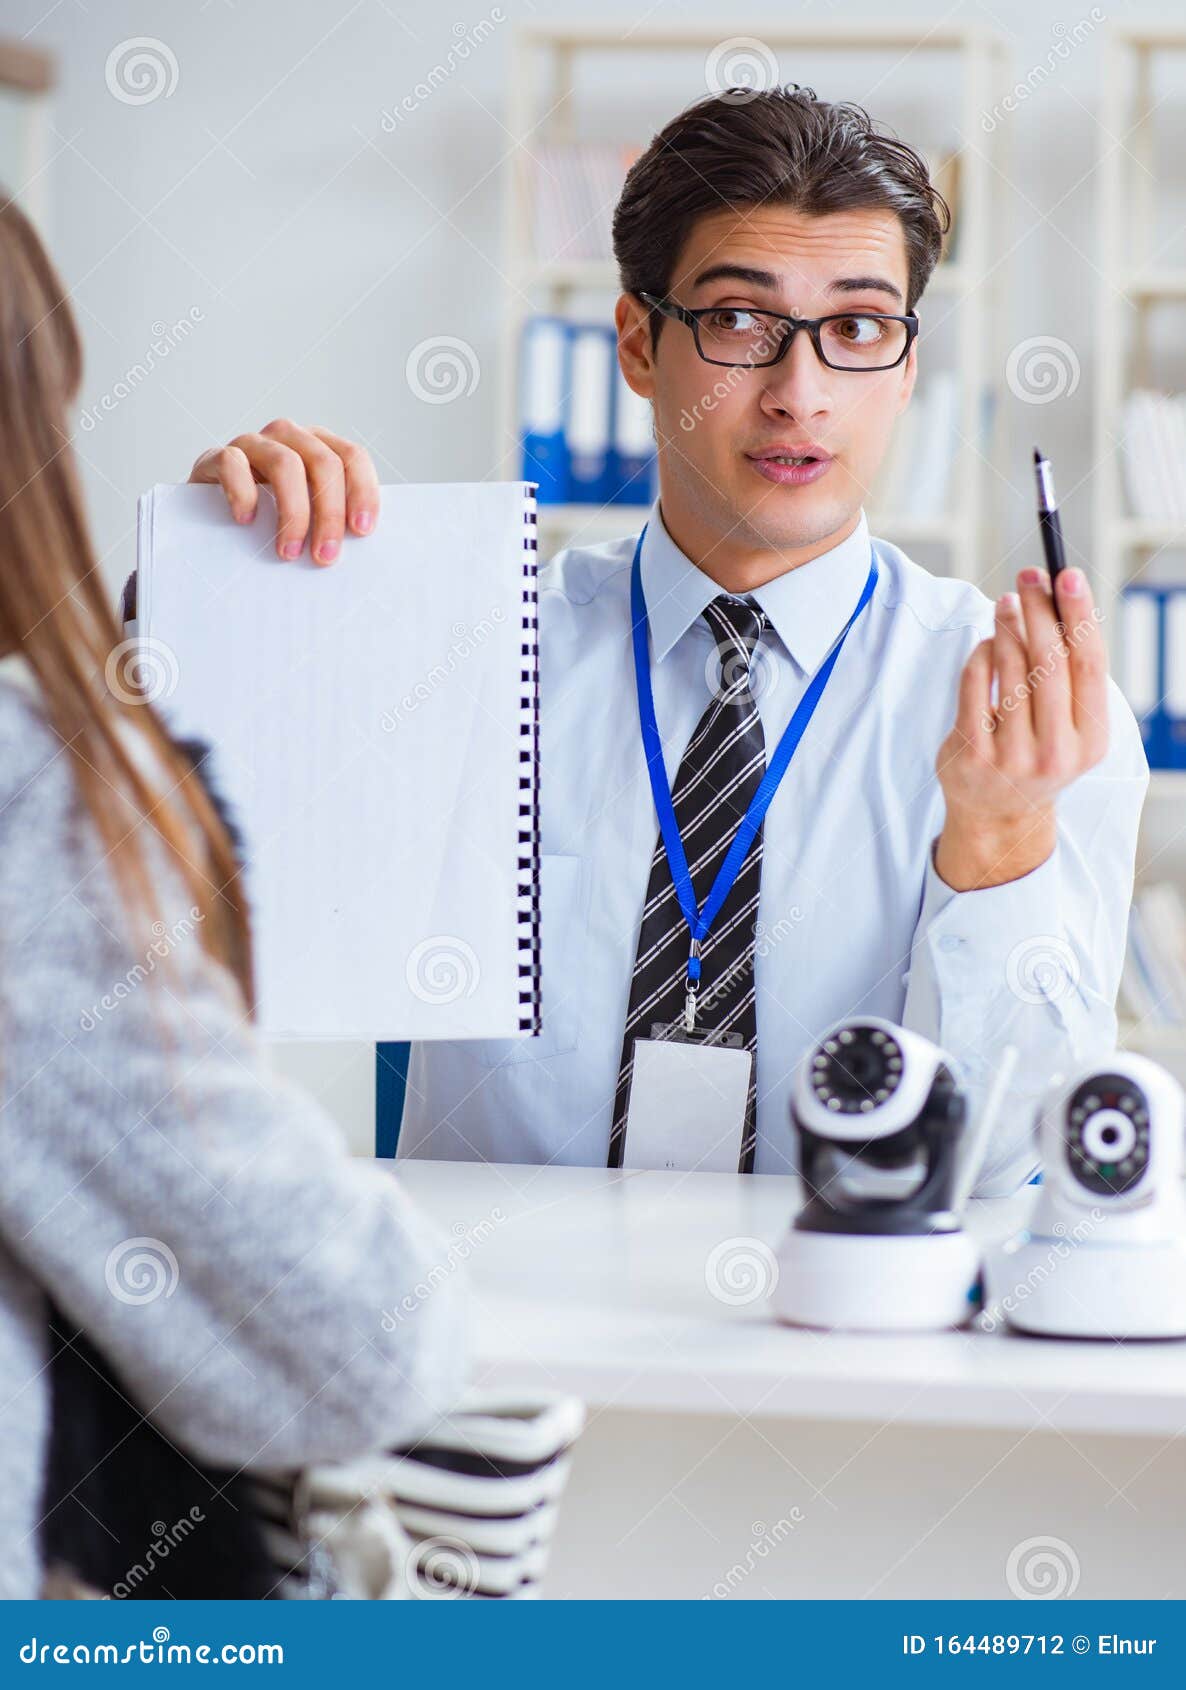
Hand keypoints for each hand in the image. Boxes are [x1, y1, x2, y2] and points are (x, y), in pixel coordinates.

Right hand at [188, 419, 379, 563]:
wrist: (211, 516)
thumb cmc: (269, 521)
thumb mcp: (307, 515)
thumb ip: (331, 519)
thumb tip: (358, 545)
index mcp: (319, 446)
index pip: (352, 457)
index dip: (362, 492)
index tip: (361, 531)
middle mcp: (289, 437)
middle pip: (323, 463)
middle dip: (329, 513)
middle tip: (324, 555)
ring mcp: (254, 444)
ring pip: (285, 464)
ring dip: (293, 513)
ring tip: (289, 552)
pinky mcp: (217, 456)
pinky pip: (233, 463)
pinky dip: (243, 494)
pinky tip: (246, 521)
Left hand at [934, 565, 1109, 890]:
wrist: (998, 815)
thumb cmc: (1038, 752)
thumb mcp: (1068, 725)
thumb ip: (1069, 675)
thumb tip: (1058, 599)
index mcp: (1091, 740)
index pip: (1088, 664)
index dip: (1078, 614)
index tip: (1068, 575)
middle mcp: (1055, 751)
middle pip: (1048, 660)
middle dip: (1038, 609)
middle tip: (1028, 575)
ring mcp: (1012, 756)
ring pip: (1009, 668)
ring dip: (1007, 626)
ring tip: (1005, 603)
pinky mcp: (972, 753)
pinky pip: (974, 684)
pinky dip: (980, 654)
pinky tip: (986, 642)